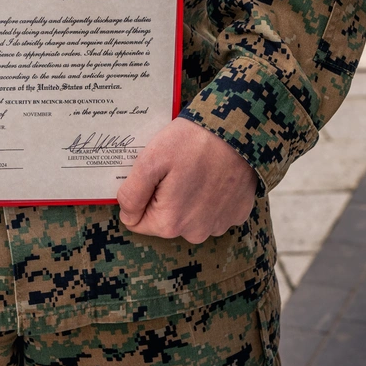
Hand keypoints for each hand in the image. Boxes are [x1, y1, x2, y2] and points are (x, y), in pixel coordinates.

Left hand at [117, 116, 256, 243]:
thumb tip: (127, 214)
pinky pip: (213, 210)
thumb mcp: (151, 160)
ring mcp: (219, 225)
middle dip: (164, 196)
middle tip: (176, 167)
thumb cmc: (193, 143)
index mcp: (170, 223)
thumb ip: (131, 193)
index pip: (137, 221)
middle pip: (165, 218)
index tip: (155, 174)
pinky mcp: (237, 214)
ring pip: (189, 215)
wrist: (239, 132)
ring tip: (196, 168)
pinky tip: (214, 173)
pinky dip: (211, 195)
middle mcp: (195, 233)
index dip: (142, 195)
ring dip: (189, 196)